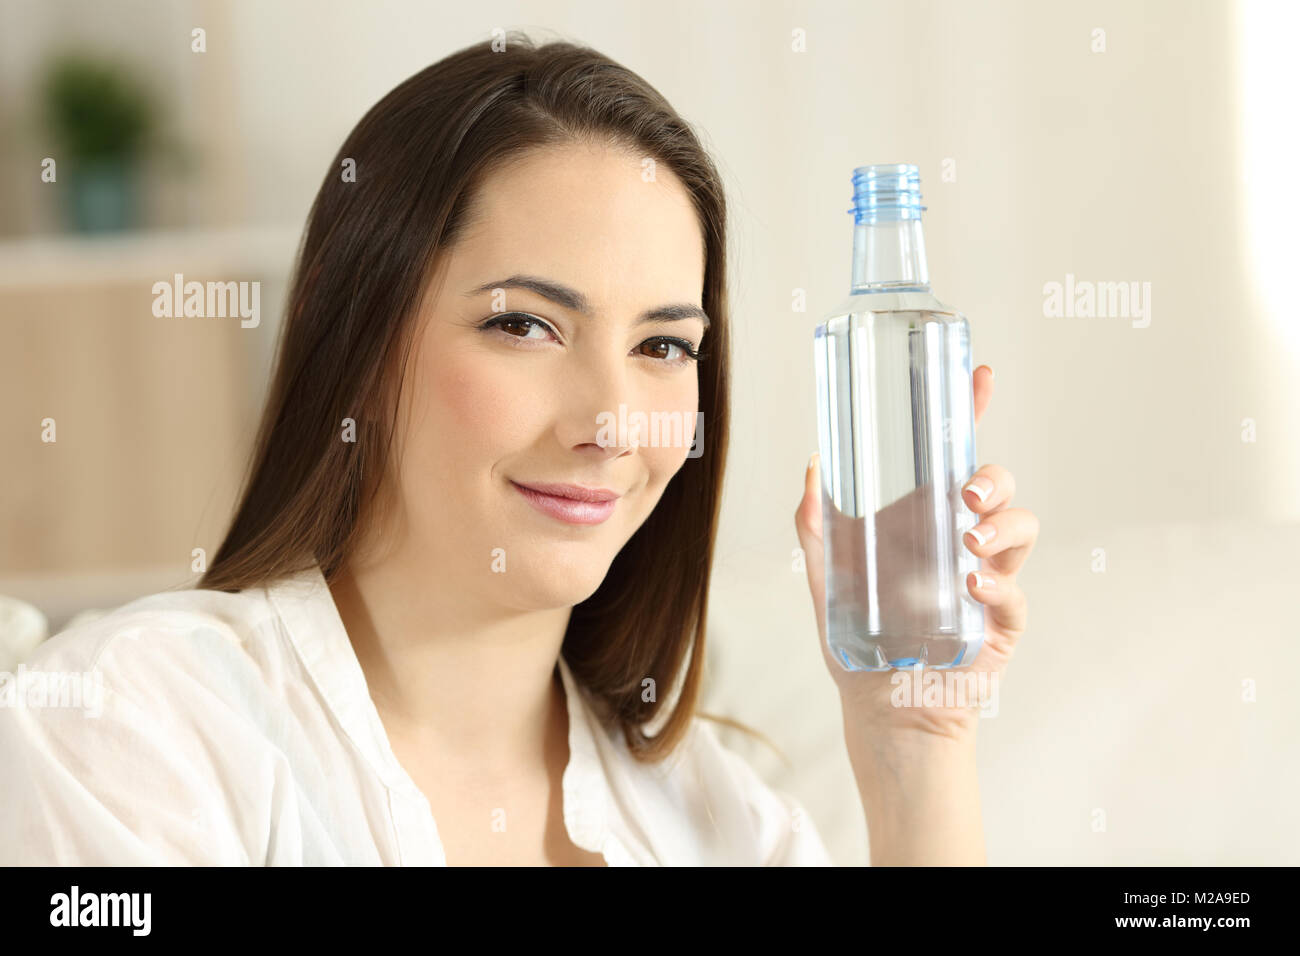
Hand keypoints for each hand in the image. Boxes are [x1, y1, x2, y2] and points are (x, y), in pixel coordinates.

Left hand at [794, 365, 1038, 740]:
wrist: (881, 709)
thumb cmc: (859, 640)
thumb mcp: (826, 576)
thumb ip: (817, 526)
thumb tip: (814, 468)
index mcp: (924, 520)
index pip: (954, 456)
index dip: (969, 414)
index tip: (979, 377)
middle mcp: (960, 541)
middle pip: (997, 484)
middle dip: (992, 476)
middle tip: (964, 492)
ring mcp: (988, 578)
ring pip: (1020, 528)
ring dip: (1003, 523)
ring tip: (971, 537)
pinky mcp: (1000, 622)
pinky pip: (1016, 593)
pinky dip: (1000, 584)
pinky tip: (972, 585)